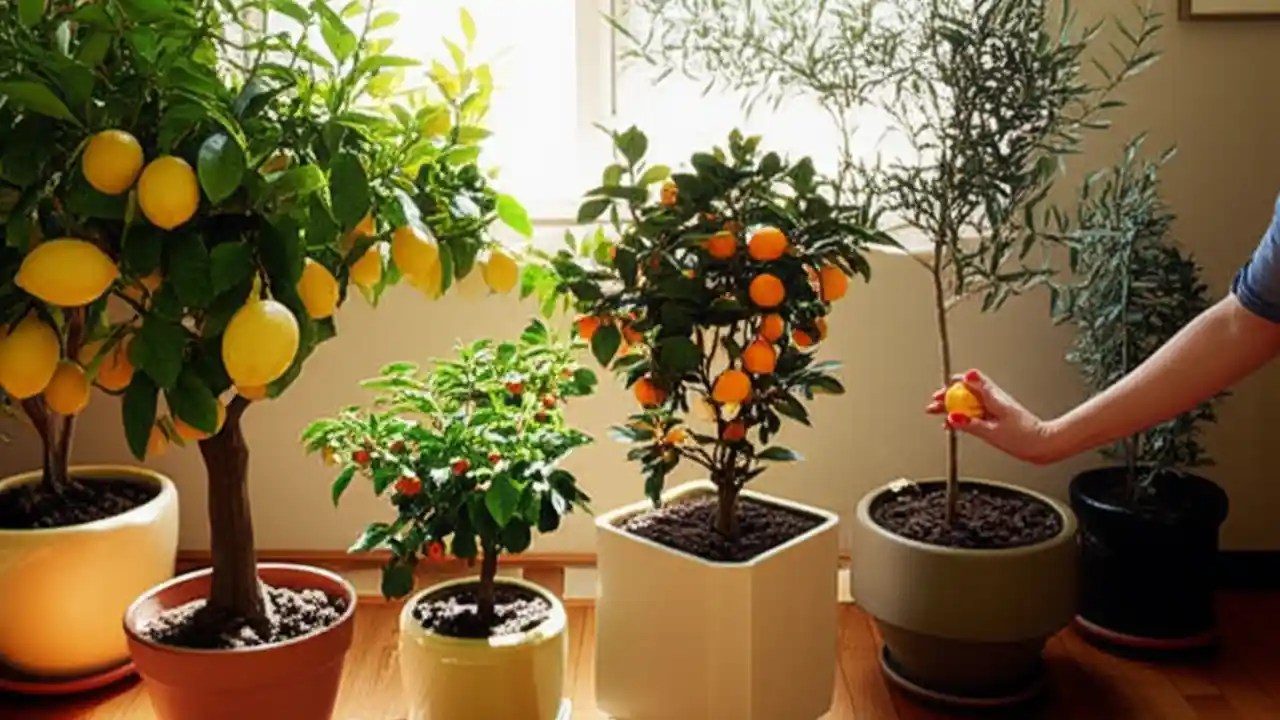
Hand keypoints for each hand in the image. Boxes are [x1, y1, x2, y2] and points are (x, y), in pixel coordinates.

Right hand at [926, 370, 1061, 464]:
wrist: (1042, 443)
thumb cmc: (1023, 437)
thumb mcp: (992, 432)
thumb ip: (970, 424)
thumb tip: (952, 417)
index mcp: (993, 397)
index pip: (968, 381)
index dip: (950, 386)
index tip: (939, 395)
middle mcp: (994, 397)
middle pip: (966, 390)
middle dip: (948, 395)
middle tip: (934, 403)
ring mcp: (995, 404)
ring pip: (969, 399)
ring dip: (954, 404)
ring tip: (940, 413)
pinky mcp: (997, 413)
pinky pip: (975, 409)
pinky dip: (964, 413)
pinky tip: (958, 421)